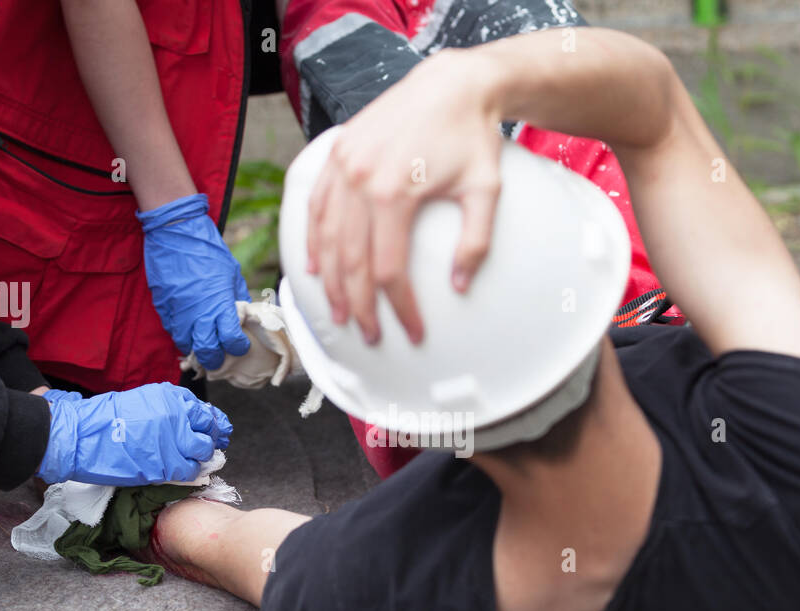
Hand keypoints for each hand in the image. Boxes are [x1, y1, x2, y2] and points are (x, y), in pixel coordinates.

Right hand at [37, 382, 232, 485]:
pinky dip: (188, 472)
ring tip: (189, 460)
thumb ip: (166, 409)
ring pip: (203, 451)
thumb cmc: (104, 419)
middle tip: (204, 448)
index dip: (210, 424)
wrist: (82, 436)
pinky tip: (179, 471)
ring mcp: (174, 440)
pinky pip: (189, 471)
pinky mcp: (166, 464)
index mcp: (170, 397)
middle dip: (210, 440)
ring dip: (199, 457)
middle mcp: (177, 415)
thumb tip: (187, 422)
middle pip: (210, 429)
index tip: (212, 431)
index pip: (204, 411)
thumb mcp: (140, 401)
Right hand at [138, 193, 251, 370]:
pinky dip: (180, 333)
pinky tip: (187, 328)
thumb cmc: (207, 249)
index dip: (238, 346)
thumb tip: (243, 314)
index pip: (231, 339)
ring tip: (201, 344)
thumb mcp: (231, 273)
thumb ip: (236, 297)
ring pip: (185, 344)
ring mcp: (177, 311)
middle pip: (206, 350)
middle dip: (214, 359)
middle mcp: (198, 312)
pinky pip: (171, 329)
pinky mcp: (162, 306)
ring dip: (194, 347)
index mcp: (220, 303)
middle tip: (219, 357)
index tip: (240, 344)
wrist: (175, 231)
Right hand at [306, 49, 503, 344]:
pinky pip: (316, 206)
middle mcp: (359, 180)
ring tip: (338, 313)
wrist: (452, 84)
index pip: (389, 270)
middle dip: (358, 306)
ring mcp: (342, 165)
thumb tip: (459, 287)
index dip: (400, 308)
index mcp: (393, 193)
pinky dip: (313, 241)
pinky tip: (316, 268)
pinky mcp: (336, 153)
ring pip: (327, 239)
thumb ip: (475, 242)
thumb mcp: (486, 191)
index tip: (413, 332)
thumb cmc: (473, 138)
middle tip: (368, 336)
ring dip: (331, 282)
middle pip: (351, 262)